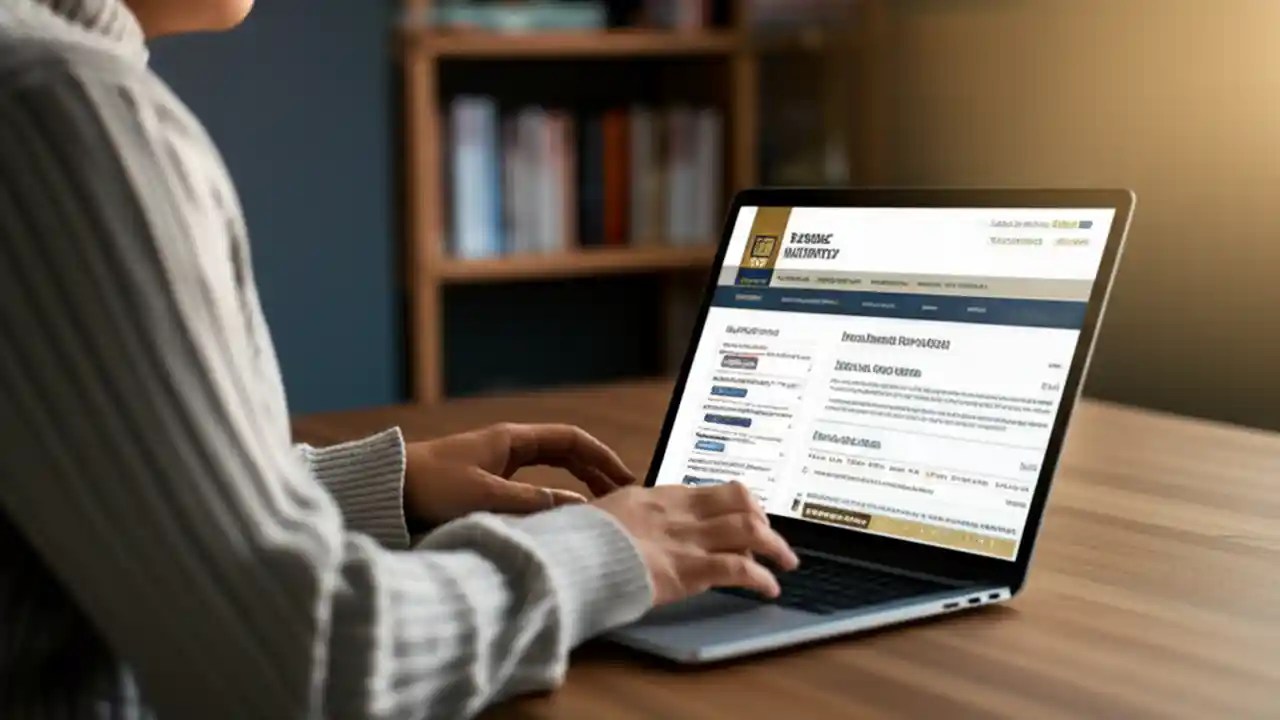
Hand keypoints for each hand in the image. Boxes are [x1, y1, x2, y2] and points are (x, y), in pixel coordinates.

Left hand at [404, 423, 636, 525]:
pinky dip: (553, 497)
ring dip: (577, 484)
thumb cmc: (433, 486)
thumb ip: (533, 502)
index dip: (602, 457)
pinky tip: (561, 517)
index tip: (625, 478)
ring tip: (600, 506)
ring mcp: (498, 465)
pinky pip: (532, 486)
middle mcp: (508, 447)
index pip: (571, 440)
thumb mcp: (486, 496)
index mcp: (512, 439)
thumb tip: (578, 507)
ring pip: (550, 471)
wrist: (388, 489)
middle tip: (622, 495)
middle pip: (565, 453)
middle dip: (596, 471)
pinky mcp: (486, 485)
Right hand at [593, 482, 799, 604]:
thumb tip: (623, 525)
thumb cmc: (576, 540)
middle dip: (763, 518)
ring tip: (787, 562)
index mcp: (657, 496)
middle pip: (739, 501)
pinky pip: (740, 570)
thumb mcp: (601, 515)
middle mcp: (679, 512)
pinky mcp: (689, 570)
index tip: (746, 516)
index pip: (709, 492)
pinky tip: (769, 589)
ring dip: (775, 546)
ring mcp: (687, 540)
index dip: (735, 504)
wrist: (571, 556)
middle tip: (773, 537)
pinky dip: (761, 579)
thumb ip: (622, 518)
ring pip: (750, 531)